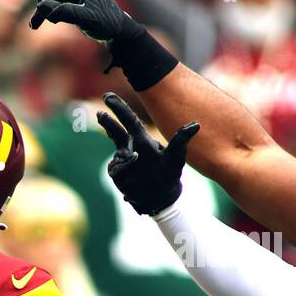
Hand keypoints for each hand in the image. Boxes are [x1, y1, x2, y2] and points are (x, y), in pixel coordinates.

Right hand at [29, 0, 130, 42]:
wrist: (114, 31)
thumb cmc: (106, 20)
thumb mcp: (87, 17)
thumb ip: (66, 12)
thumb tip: (41, 7)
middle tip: (46, 12)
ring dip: (42, 9)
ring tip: (46, 23)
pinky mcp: (65, 4)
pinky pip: (47, 7)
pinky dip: (40, 15)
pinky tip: (35, 25)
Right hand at [97, 92, 196, 215]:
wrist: (160, 198)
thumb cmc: (169, 175)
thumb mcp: (176, 158)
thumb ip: (181, 141)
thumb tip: (196, 124)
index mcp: (142, 140)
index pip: (129, 121)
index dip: (119, 108)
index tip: (108, 97)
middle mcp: (129, 148)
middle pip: (115, 132)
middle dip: (108, 122)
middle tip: (100, 113)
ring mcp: (122, 161)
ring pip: (117, 153)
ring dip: (124, 156)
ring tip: (136, 160)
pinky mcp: (117, 174)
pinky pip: (116, 168)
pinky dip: (124, 168)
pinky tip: (133, 174)